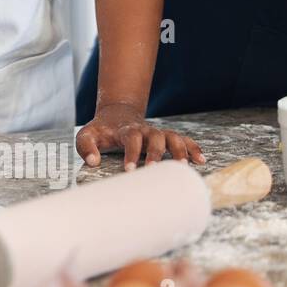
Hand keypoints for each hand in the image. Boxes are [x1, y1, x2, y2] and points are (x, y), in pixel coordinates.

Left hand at [76, 103, 205, 170]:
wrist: (116, 116)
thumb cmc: (101, 132)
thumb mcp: (87, 135)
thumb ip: (86, 147)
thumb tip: (93, 162)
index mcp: (126, 130)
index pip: (131, 138)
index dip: (132, 153)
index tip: (129, 169)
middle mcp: (145, 130)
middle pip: (156, 137)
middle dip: (156, 153)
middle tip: (154, 169)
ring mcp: (157, 134)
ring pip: (173, 137)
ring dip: (180, 150)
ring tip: (183, 166)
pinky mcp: (166, 138)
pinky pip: (183, 140)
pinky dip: (193, 148)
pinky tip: (200, 160)